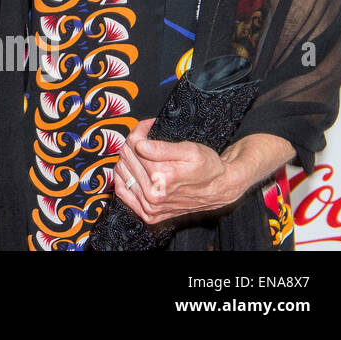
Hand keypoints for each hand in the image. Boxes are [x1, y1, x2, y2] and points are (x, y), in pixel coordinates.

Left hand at [111, 117, 238, 223]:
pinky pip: (122, 192)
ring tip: (142, 154)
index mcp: (162, 177)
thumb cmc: (207, 168)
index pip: (133, 144)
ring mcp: (150, 207)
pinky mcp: (149, 214)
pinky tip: (134, 171)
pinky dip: (123, 179)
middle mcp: (153, 195)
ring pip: (121, 172)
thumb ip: (163, 148)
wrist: (219, 190)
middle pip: (125, 157)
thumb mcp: (190, 150)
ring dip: (128, 159)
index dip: (140, 130)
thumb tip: (139, 145)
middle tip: (145, 139)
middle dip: (133, 143)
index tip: (148, 126)